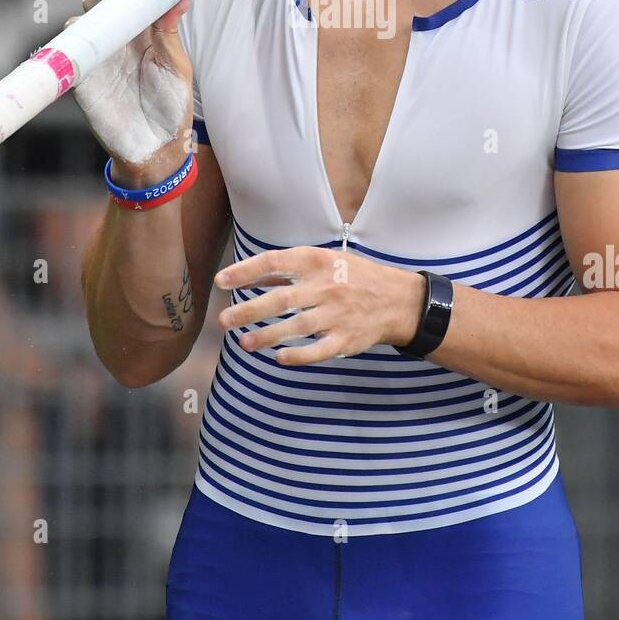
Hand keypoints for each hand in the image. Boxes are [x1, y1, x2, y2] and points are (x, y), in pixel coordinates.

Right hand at [67, 0, 193, 175]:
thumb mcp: (176, 67)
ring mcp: (99, 55)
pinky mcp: (82, 76)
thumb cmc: (171, 106)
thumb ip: (169, 33)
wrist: (155, 148)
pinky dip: (70, 40)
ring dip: (90, 10)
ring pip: (83, 20)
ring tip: (103, 8)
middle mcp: (120, 37)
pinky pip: (68, 51)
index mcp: (146, 30)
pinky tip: (79, 33)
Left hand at [214, 246, 425, 365]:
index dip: (245, 271)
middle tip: (223, 320)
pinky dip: (299, 355)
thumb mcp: (323, 261)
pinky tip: (279, 358)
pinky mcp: (346, 339)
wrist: (397, 299)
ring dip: (267, 336)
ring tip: (244, 342)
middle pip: (281, 299)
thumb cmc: (352, 277)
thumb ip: (285, 270)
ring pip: (296, 327)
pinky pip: (319, 350)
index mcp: (317, 261)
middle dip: (249, 310)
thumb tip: (244, 277)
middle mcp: (325, 286)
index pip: (274, 262)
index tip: (221, 281)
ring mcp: (337, 314)